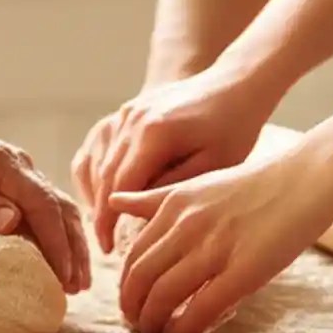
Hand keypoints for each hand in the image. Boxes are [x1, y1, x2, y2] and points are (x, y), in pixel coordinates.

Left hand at [0, 113, 89, 292]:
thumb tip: (13, 221)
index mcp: (4, 164)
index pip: (42, 203)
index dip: (55, 240)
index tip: (63, 273)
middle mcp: (24, 168)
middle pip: (62, 208)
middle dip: (73, 249)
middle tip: (77, 287)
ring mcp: (27, 175)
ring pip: (62, 210)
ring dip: (72, 246)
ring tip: (76, 283)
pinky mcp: (22, 186)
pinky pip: (50, 212)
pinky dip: (60, 238)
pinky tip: (62, 263)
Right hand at [80, 68, 270, 252]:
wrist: (236, 84)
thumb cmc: (234, 127)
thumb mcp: (213, 165)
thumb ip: (172, 189)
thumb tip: (137, 217)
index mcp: (153, 133)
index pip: (119, 186)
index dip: (110, 220)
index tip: (110, 249)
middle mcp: (133, 119)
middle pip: (103, 175)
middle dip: (100, 213)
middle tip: (105, 245)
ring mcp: (127, 111)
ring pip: (97, 160)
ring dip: (95, 193)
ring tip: (104, 224)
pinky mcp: (128, 110)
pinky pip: (100, 144)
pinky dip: (97, 170)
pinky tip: (103, 193)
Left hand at [107, 150, 332, 332]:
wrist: (306, 178)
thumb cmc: (255, 184)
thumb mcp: (197, 184)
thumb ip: (154, 198)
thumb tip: (113, 200)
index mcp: (173, 205)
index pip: (133, 256)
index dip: (126, 287)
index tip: (132, 304)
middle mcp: (186, 226)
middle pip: (140, 278)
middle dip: (133, 309)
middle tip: (138, 326)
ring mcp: (214, 247)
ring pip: (163, 296)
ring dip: (153, 323)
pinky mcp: (243, 270)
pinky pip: (200, 309)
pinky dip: (184, 330)